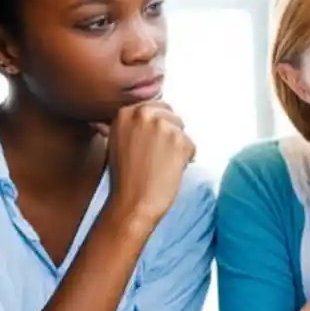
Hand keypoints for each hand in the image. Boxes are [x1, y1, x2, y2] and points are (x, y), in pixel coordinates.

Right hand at [102, 101, 195, 225]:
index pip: (154, 106)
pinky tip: (170, 171)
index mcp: (125, 112)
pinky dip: (186, 159)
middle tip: (159, 157)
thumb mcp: (117, 142)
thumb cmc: (125, 179)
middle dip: (170, 133)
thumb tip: (151, 117)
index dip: (157, 126)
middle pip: (171, 115)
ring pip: (182, 131)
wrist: (133, 203)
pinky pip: (192, 146)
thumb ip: (133, 125)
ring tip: (161, 165)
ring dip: (178, 147)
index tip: (154, 142)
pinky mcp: (179, 140)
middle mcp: (143, 114)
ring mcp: (162, 126)